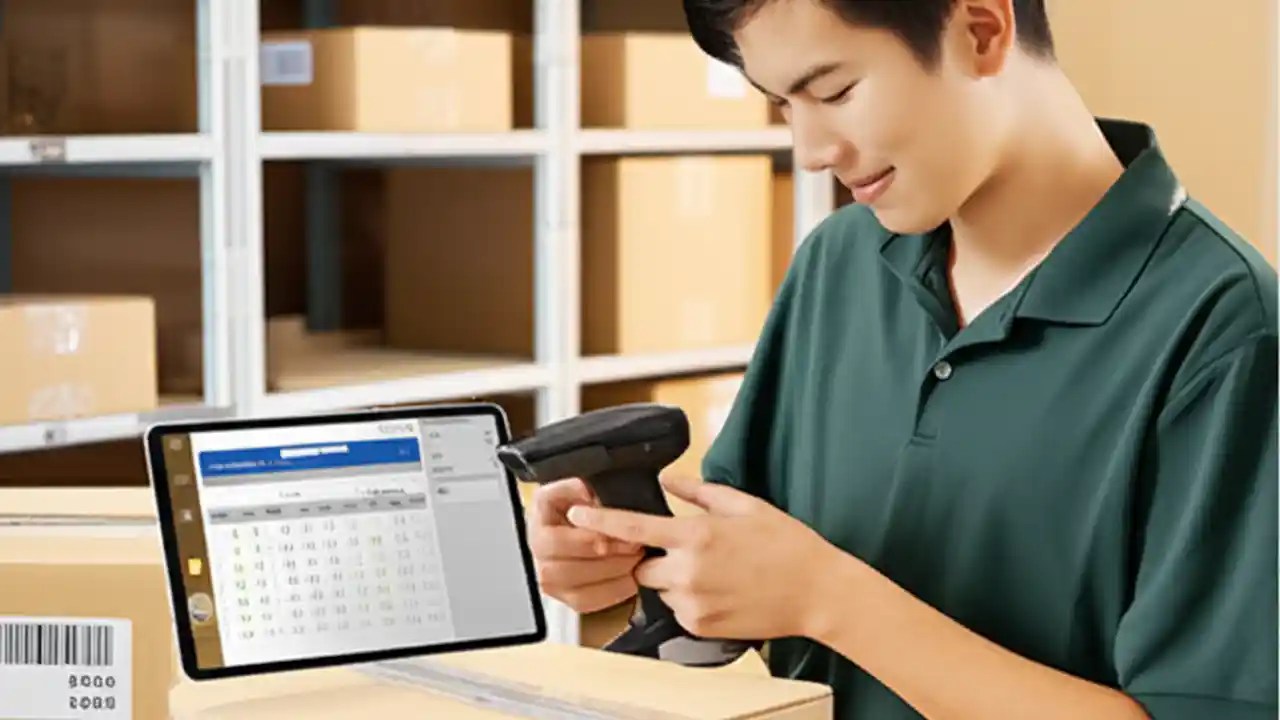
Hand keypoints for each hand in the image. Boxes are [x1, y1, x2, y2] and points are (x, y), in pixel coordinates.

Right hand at [526, 478, 645, 612]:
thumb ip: (576, 486)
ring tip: (635, 563)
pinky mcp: (566, 596)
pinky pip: (586, 604)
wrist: (581, 517)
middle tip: (634, 549)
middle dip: (604, 561)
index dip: (586, 540)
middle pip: (563, 571)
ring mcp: (550, 580)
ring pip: (575, 592)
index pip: (554, 542)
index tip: (615, 533)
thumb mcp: (575, 486)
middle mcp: (538, 556)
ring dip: (610, 578)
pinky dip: (611, 594)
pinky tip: (630, 580)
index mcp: (538, 525)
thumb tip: (586, 494)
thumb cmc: (580, 501)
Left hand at [566, 475, 840, 640]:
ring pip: (662, 591)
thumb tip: (670, 480)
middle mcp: (688, 572)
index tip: (575, 514)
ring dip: (676, 581)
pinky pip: (680, 611)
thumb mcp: (744, 505)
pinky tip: (724, 591)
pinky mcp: (702, 627)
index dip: (599, 521)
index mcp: (696, 535)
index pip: (633, 528)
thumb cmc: (786, 544)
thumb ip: (699, 492)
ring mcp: (694, 603)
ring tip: (718, 572)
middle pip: (643, 566)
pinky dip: (692, 601)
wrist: (817, 591)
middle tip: (693, 551)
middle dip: (656, 559)